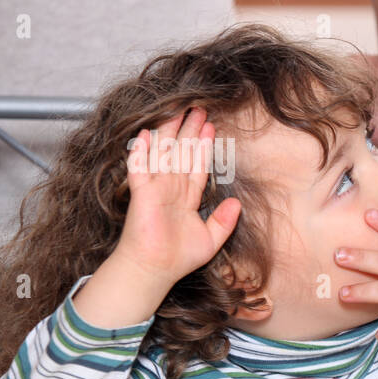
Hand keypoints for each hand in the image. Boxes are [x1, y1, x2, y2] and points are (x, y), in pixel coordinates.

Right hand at [115, 107, 240, 285]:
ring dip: (170, 132)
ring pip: (164, 154)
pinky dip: (143, 152)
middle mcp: (171, 189)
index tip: (211, 127)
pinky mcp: (141, 194)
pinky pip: (141, 168)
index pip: (197, 165)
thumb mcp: (211, 239)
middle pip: (181, 153)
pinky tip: (147, 135)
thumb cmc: (178, 258)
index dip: (204, 146)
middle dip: (189, 130)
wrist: (154, 270)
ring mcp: (155, 189)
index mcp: (186, 198)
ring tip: (176, 110)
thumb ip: (224, 221)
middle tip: (197, 107)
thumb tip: (236, 203)